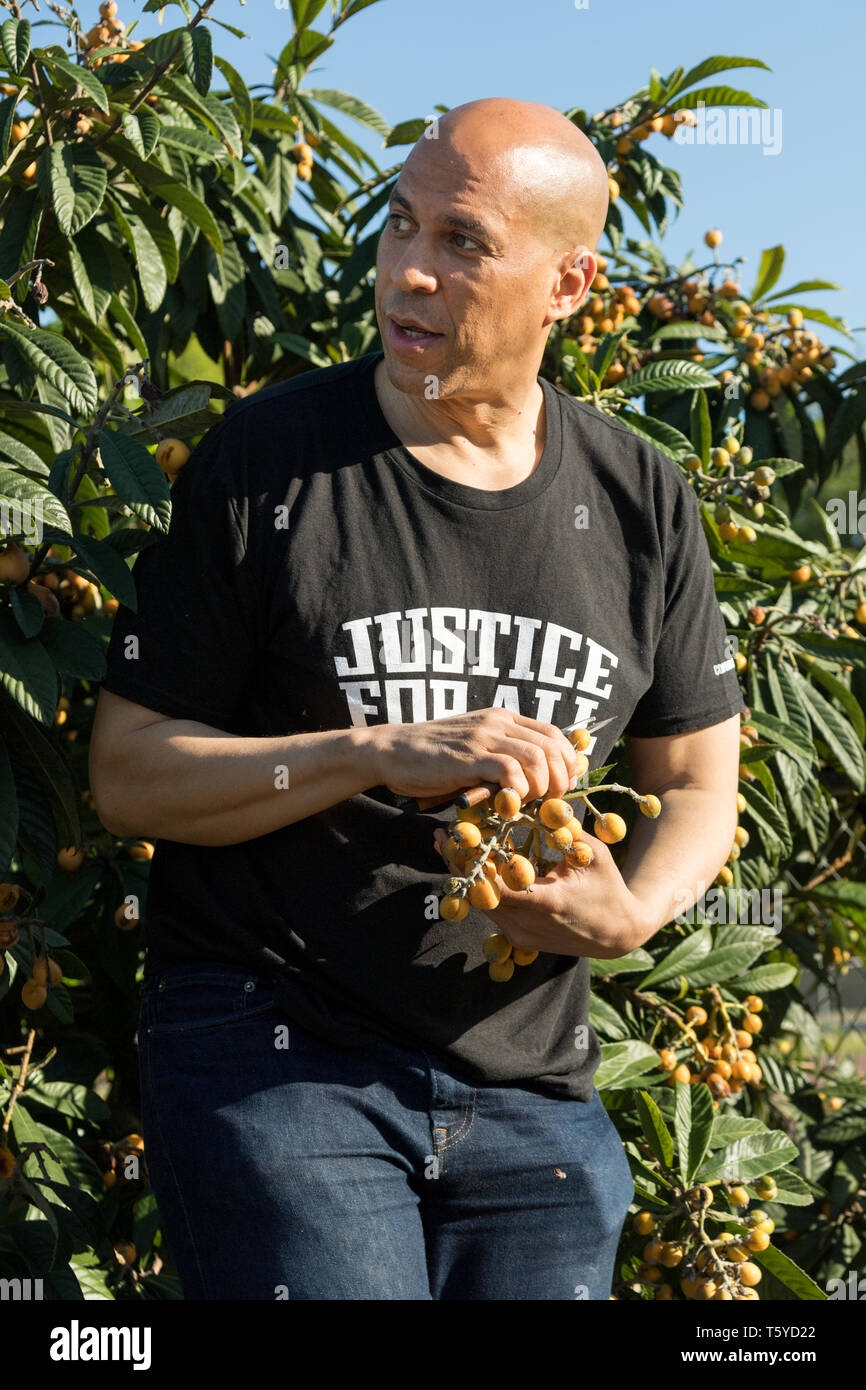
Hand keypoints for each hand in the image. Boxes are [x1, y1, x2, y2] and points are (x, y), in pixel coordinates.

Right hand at [368, 707, 581, 805]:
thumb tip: (536, 780)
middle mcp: (497, 723)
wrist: (391, 750)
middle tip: (550, 800)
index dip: (568, 761)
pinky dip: (518, 790)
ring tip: (528, 802)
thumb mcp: (474, 747)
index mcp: (502, 718)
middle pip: (552, 746)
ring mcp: (482, 738)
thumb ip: (501, 756)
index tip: (563, 785)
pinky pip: (509, 771)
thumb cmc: (432, 757)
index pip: (553, 733)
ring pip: (537, 757)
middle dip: (560, 778)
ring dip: (541, 786)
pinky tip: (507, 802)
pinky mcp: (467, 758)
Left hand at [433, 827, 648, 959]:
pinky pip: (492, 911)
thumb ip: (565, 830)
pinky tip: (474, 865)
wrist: (619, 933)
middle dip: (459, 865)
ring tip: (451, 846)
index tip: (456, 839)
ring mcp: (521, 935)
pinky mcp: (519, 939)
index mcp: (546, 903)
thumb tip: (540, 799)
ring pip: (481, 904)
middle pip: (479, 896)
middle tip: (444, 836)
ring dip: (466, 876)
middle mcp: (527, 925)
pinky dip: (482, 888)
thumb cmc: (609, 889)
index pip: (495, 888)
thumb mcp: (592, 855)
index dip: (470, 864)